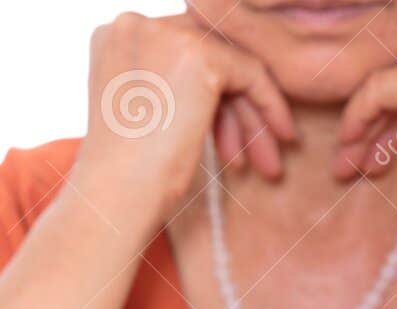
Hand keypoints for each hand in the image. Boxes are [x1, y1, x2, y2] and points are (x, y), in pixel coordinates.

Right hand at [76, 13, 295, 223]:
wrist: (115, 198)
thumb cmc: (125, 176)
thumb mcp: (143, 115)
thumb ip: (168, 86)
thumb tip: (216, 86)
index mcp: (116, 35)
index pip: (182, 52)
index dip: (212, 98)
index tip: (231, 139)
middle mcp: (135, 23)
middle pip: (209, 54)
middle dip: (236, 108)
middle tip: (259, 155)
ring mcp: (165, 34)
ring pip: (232, 64)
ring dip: (252, 116)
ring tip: (268, 164)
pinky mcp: (198, 55)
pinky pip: (251, 72)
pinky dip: (269, 105)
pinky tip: (281, 137)